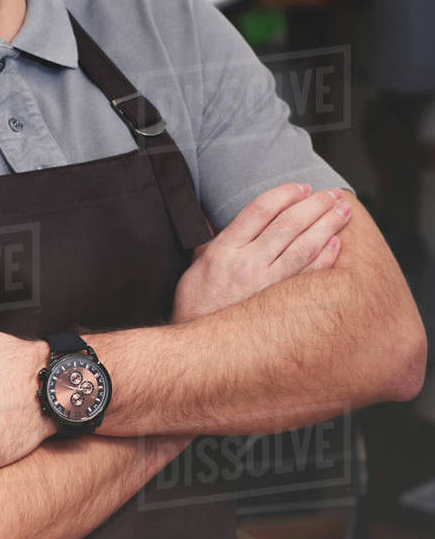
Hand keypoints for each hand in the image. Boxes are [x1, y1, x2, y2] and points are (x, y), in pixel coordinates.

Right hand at [171, 183, 351, 322]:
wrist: (203, 351)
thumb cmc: (197, 307)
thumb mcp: (195, 267)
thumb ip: (209, 240)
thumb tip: (210, 217)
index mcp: (225, 248)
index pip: (261, 209)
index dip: (285, 194)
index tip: (302, 187)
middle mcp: (248, 263)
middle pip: (288, 224)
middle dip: (315, 205)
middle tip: (333, 194)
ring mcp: (267, 285)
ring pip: (304, 247)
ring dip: (327, 226)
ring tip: (343, 212)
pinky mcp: (281, 305)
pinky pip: (309, 276)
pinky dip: (324, 259)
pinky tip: (336, 245)